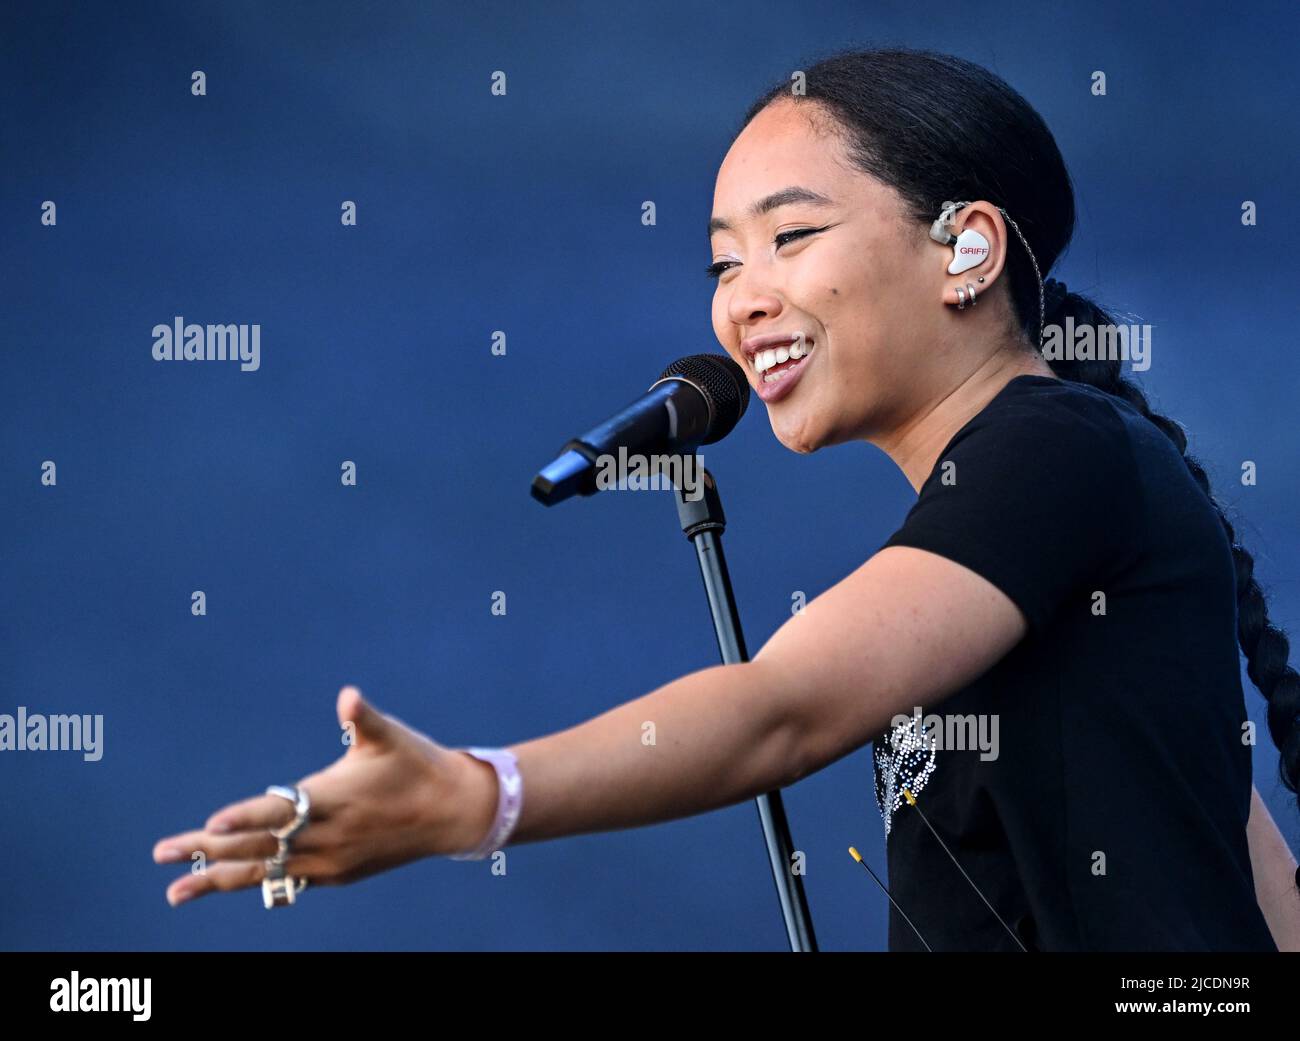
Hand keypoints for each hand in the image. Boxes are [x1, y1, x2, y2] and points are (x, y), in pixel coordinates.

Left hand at [152, 686, 499, 905]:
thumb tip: (347, 696)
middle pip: (256, 847)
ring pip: (264, 873)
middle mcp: (327, 837)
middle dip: (206, 851)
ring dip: (217, 879)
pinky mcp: (337, 873)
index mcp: (334, 799)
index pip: (279, 811)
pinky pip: (287, 882)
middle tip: (162, 853)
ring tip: (176, 892)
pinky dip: (255, 882)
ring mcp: (330, 862)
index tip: (209, 822)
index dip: (244, 816)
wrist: (454, 812)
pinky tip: (229, 884)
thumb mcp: (392, 737)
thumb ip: (363, 718)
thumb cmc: (418, 765)